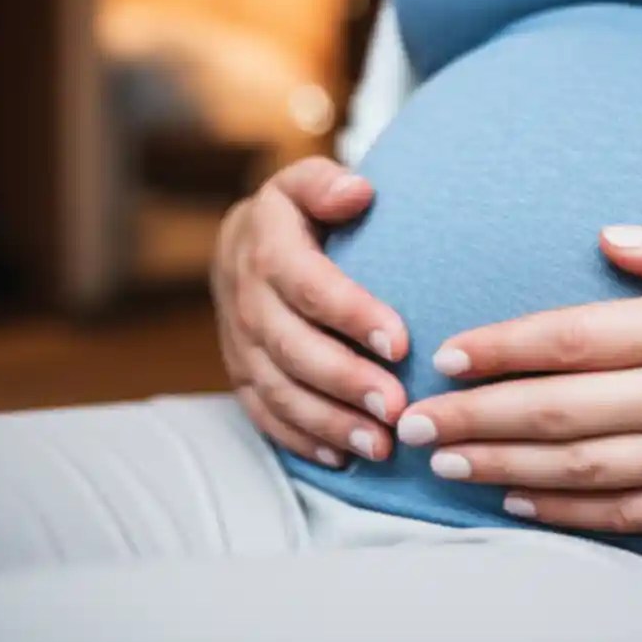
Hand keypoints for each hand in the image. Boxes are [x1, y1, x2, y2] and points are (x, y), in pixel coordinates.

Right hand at [212, 157, 408, 465]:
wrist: (243, 243)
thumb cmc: (298, 214)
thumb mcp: (306, 183)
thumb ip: (326, 184)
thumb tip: (357, 190)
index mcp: (266, 248)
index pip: (309, 285)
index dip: (352, 315)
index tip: (401, 342)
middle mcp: (246, 298)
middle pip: (292, 348)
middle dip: (345, 382)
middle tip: (397, 409)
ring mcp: (240, 342)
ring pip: (279, 390)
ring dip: (329, 422)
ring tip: (382, 445)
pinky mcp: (241, 374)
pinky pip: (264, 414)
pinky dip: (301, 440)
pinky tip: (343, 458)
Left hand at [396, 220, 641, 532]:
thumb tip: (609, 236)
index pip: (572, 338)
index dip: (499, 347)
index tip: (444, 352)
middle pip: (557, 409)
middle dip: (474, 415)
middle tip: (412, 423)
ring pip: (580, 468)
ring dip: (502, 466)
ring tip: (444, 465)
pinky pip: (631, 516)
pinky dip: (568, 512)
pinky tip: (519, 502)